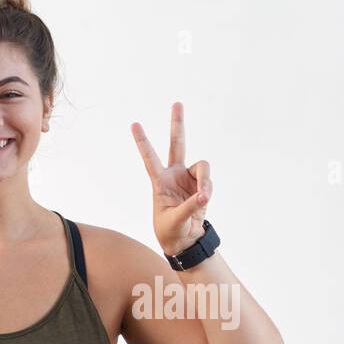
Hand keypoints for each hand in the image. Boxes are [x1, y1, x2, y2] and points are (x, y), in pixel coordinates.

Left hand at [130, 101, 211, 255]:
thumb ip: (189, 207)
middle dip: (177, 124)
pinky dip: (208, 190)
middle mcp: (174, 175)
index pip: (149, 158)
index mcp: (159, 181)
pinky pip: (209, 181)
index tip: (134, 124)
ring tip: (202, 197)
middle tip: (177, 103)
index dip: (143, 141)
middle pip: (176, 143)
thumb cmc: (171, 230)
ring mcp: (189, 178)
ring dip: (205, 180)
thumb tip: (203, 195)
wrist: (185, 240)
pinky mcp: (202, 186)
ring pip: (202, 166)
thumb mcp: (175, 220)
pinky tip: (204, 200)